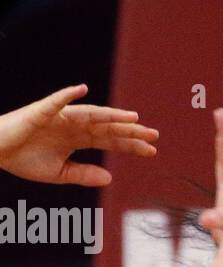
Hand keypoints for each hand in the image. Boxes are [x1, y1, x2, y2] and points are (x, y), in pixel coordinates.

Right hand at [0, 84, 157, 185]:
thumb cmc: (24, 158)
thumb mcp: (58, 173)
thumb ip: (82, 174)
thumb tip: (110, 177)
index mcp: (79, 138)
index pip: (111, 140)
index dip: (131, 145)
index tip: (152, 151)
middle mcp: (75, 125)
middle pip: (108, 126)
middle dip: (131, 131)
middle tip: (154, 135)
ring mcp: (60, 116)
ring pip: (92, 114)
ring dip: (112, 115)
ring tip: (133, 118)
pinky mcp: (41, 111)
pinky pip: (55, 101)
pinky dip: (67, 94)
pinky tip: (81, 89)